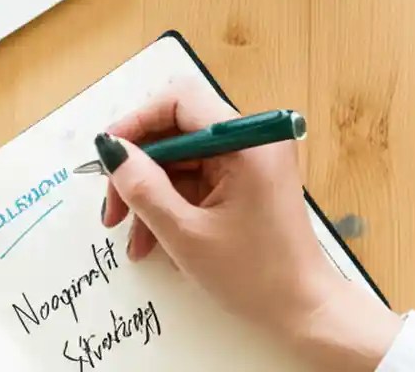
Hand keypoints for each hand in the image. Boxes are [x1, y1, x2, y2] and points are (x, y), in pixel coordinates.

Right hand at [98, 78, 401, 370]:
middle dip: (138, 170)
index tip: (108, 156)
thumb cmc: (255, 276)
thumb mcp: (186, 234)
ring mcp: (250, 160)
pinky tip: (155, 240)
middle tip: (113, 211)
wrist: (305, 312)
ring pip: (180, 160)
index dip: (136, 122)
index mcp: (246, 142)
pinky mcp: (246, 181)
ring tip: (134, 241)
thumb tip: (110, 150)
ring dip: (150, 195)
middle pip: (175, 131)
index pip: (179, 101)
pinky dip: (171, 205)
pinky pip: (196, 180)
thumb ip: (143, 188)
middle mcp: (251, 140)